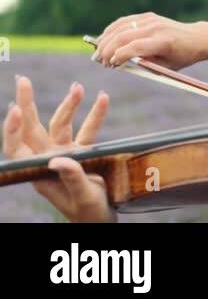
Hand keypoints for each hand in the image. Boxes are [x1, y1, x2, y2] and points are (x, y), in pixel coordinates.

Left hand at [2, 76, 114, 222]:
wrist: (103, 218)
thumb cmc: (88, 213)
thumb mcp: (81, 198)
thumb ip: (72, 178)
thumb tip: (57, 160)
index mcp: (39, 172)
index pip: (18, 147)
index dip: (13, 129)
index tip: (15, 110)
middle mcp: (48, 159)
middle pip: (34, 127)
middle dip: (28, 103)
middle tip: (23, 80)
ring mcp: (66, 153)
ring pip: (62, 124)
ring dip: (70, 105)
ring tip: (79, 87)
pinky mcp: (84, 152)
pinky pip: (89, 129)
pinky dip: (96, 114)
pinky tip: (103, 98)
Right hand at [93, 12, 207, 69]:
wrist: (196, 38)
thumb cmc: (182, 57)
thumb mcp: (166, 67)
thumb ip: (144, 65)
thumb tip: (119, 63)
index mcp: (164, 42)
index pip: (135, 47)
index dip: (119, 56)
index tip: (110, 65)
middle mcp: (156, 28)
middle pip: (124, 36)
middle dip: (108, 49)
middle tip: (99, 61)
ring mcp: (151, 19)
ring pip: (121, 27)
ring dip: (106, 39)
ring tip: (98, 53)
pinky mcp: (148, 16)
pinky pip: (125, 21)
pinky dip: (112, 30)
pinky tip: (104, 39)